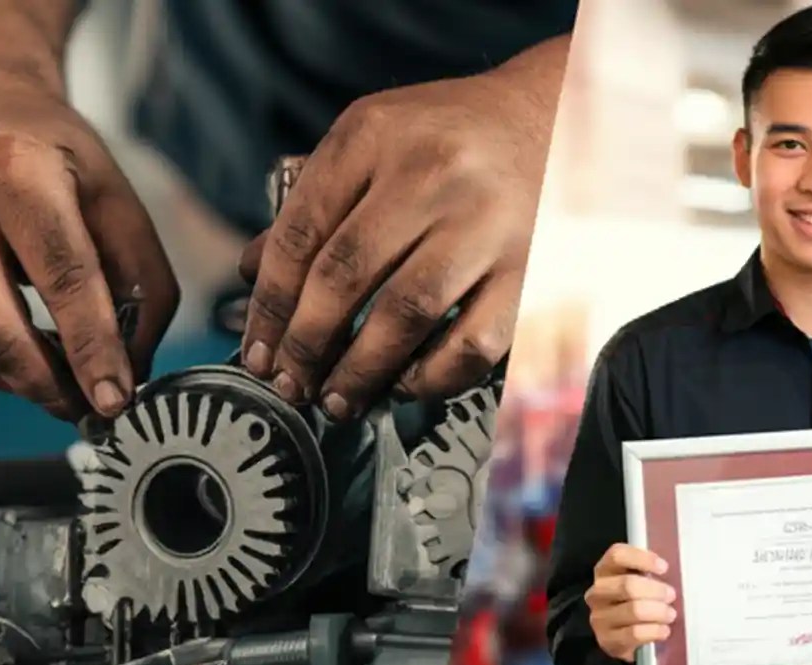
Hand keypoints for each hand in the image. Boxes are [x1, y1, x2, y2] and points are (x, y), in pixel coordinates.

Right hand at [0, 83, 178, 419]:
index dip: (92, 347)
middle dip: (50, 385)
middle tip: (92, 407)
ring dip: (26, 385)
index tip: (116, 398)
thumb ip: (143, 282)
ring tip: (70, 381)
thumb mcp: (118, 201)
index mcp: (18, 175)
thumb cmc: (54, 161)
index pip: (62, 277)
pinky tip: (31, 356)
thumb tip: (135, 364)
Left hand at [239, 46, 562, 420]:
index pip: (300, 232)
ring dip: (361, 372)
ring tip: (337, 401)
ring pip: (405, 315)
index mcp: (375, 135)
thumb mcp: (374, 139)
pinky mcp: (529, 267)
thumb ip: (315, 199)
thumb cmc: (451, 136)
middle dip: (306, 345)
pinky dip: (433, 376)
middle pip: (344, 277)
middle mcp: (429, 174)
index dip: (269, 304)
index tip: (257, 351)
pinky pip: (473, 342)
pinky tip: (407, 385)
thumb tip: (255, 274)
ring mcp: (484, 222)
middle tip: (290, 384)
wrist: (556, 117)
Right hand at [585, 543, 677, 662]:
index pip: (617, 555)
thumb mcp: (638, 581)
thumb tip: (674, 573)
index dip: (642, 558)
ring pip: (633, 610)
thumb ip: (649, 572)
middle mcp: (597, 592)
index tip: (664, 567)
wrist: (620, 636)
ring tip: (670, 614)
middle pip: (628, 585)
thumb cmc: (635, 601)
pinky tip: (664, 630)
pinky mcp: (607, 640)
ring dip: (658, 612)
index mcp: (604, 570)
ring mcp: (599, 617)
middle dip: (655, 590)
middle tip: (671, 595)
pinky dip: (654, 631)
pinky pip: (635, 633)